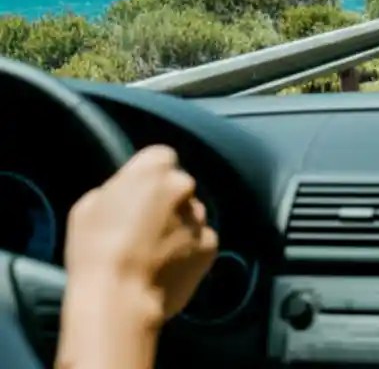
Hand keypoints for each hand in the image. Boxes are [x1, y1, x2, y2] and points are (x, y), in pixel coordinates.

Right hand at [63, 145, 218, 322]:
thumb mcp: (88, 207)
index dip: (148, 176)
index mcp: (154, 168)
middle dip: (165, 201)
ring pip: (190, 216)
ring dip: (177, 227)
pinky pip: (200, 241)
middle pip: (178, 187)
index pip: (161, 158)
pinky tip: (165, 267)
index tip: (136, 194)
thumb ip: (116, 190)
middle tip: (142, 227)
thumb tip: (128, 193)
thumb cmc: (95, 250)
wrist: (119, 299)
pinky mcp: (211, 245)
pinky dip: (188, 250)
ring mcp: (200, 217)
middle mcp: (184, 186)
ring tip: (151, 253)